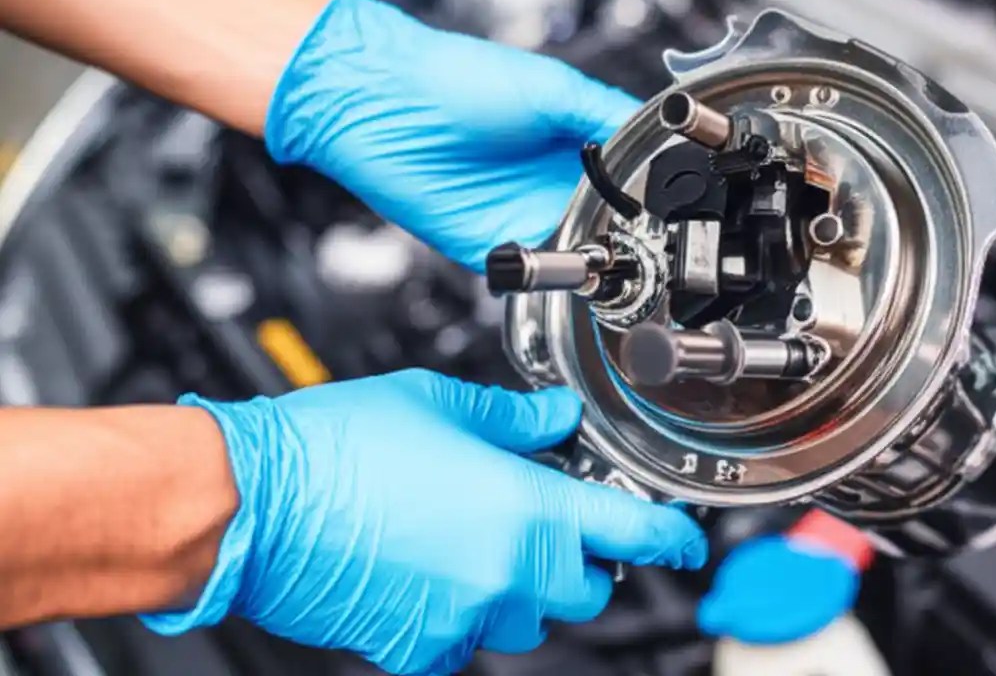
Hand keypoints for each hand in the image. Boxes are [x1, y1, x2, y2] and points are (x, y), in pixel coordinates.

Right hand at [141, 370, 706, 674]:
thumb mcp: (441, 405)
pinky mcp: (420, 648)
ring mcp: (465, 618)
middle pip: (587, 587)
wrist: (254, 504)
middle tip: (547, 523)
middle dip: (581, 558)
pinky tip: (433, 576)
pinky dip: (466, 619)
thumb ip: (516, 419)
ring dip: (524, 589)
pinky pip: (467, 644)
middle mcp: (508, 572)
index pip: (635, 534)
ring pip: (531, 620)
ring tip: (478, 545)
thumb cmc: (337, 449)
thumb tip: (556, 418)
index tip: (683, 539)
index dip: (671, 536)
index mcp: (527, 508)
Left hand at [264, 0, 638, 270]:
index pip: (626, 182)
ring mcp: (522, 218)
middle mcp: (552, 186)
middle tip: (642, 244)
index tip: (664, 211)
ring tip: (607, 260)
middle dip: (625, 240)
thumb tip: (650, 132)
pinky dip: (545, 280)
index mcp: (573, 146)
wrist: (383, 105)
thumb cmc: (456, 81)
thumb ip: (603, 113)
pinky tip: (560, 268)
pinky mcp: (490, 248)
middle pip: (607, 227)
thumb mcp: (551, 87)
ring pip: (574, 259)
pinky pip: (528, 276)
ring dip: (591, 265)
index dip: (646, 198)